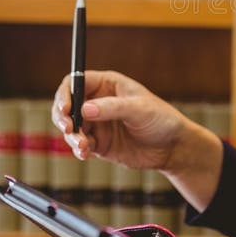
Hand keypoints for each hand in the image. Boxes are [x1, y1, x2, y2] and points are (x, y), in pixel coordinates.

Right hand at [52, 69, 223, 211]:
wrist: (172, 147)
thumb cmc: (161, 119)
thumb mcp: (139, 109)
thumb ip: (112, 108)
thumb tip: (85, 109)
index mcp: (107, 84)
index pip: (76, 82)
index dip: (66, 94)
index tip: (66, 109)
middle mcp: (98, 102)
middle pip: (67, 105)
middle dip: (63, 117)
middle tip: (68, 129)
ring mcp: (97, 123)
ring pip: (71, 127)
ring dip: (71, 137)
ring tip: (82, 146)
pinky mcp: (98, 143)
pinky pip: (80, 145)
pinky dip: (78, 149)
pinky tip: (85, 153)